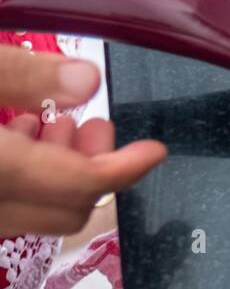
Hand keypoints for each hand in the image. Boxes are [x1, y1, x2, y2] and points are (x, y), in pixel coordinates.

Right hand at [0, 45, 165, 237]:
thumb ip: (22, 75)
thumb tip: (89, 80)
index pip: (78, 184)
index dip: (125, 167)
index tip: (155, 150)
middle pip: (64, 210)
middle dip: (92, 168)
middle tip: (95, 123)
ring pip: (31, 213)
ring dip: (56, 172)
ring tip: (53, 122)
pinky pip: (2, 208)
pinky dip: (23, 179)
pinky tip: (14, 135)